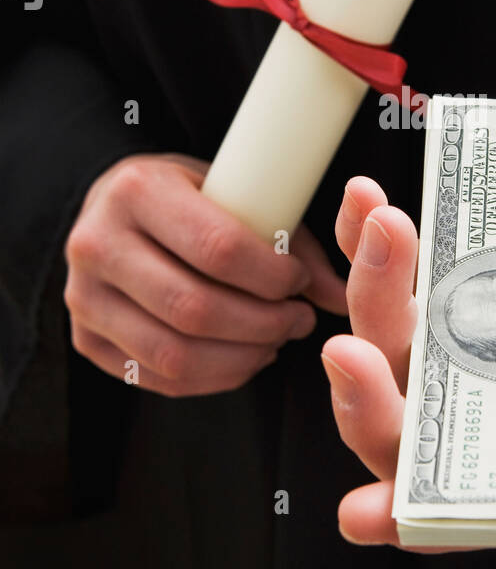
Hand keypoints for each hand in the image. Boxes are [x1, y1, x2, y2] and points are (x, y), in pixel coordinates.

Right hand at [64, 152, 346, 394]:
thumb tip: (339, 296)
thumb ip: (293, 241)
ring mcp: (83, 297)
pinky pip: (159, 378)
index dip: (271, 276)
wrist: (116, 209)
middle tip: (298, 319)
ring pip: (175, 354)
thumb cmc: (190, 197)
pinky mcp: (85, 340)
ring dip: (243, 357)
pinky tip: (244, 357)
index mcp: (136, 190)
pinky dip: (214, 377)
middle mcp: (96, 243)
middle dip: (263, 323)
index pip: (217, 247)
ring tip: (276, 340)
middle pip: (195, 308)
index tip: (298, 282)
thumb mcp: (237, 193)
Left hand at [323, 162, 495, 546]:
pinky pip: (412, 269)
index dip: (429, 519)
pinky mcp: (484, 275)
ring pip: (404, 348)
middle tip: (353, 353)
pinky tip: (371, 202)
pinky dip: (382, 241)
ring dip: (373, 296)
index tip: (373, 511)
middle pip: (424, 433)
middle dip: (373, 404)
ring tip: (386, 228)